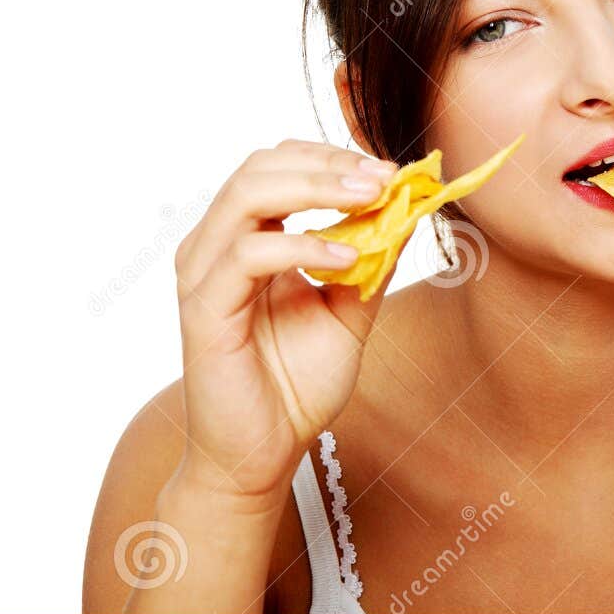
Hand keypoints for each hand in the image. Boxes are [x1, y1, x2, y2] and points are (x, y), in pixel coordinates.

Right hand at [171, 139, 400, 501]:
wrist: (263, 455)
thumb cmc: (295, 385)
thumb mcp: (350, 311)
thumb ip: (375, 259)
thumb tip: (410, 208)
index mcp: (245, 238)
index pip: (279, 166)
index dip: (333, 158)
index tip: (390, 172)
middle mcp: (215, 246)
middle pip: (261, 166)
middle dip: (328, 163)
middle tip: (385, 177)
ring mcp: (204, 274)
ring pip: (248, 195)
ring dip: (317, 187)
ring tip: (372, 199)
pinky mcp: (204, 309)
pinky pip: (249, 256)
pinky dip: (303, 246)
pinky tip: (348, 257)